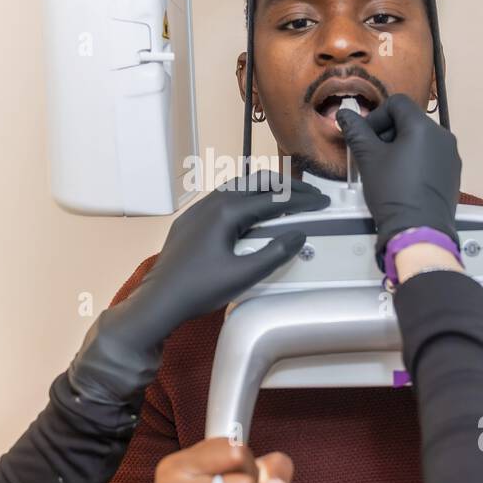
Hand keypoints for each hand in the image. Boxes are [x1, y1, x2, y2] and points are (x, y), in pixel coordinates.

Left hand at [68, 171, 328, 405]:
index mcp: (227, 212)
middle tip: (310, 196)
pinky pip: (223, 197)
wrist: (160, 299)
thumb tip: (299, 235)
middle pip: (256, 183)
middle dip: (285, 187)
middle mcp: (213, 201)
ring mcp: (198, 208)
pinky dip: (245, 197)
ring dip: (264, 189)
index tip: (322, 202)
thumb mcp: (244, 275)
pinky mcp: (190, 219)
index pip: (273, 199)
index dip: (301, 200)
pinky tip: (251, 212)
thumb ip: (274, 253)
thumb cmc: (201, 289)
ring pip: (237, 187)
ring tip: (287, 198)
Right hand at [335, 93, 461, 269]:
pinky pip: (432, 156)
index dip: (377, 116)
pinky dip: (416, 160)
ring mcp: (451, 155)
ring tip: (388, 171)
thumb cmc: (392, 190)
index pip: (397, 103)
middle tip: (374, 157)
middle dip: (388, 133)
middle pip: (410, 120)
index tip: (366, 138)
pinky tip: (405, 182)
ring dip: (401, 147)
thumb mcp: (368, 159)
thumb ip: (356, 131)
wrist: (420, 230)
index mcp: (423, 127)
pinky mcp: (454, 173)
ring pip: (421, 139)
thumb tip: (343, 113)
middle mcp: (443, 135)